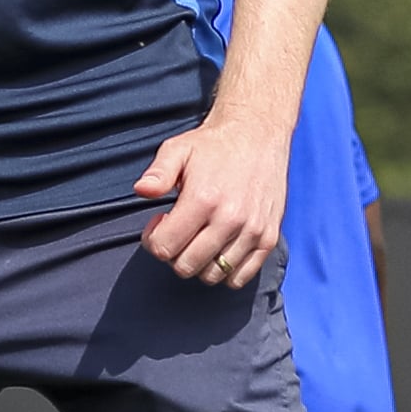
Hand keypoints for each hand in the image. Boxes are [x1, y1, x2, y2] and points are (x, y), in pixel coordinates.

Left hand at [135, 106, 290, 286]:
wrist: (258, 134)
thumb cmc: (213, 144)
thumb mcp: (178, 149)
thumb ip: (158, 172)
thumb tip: (142, 190)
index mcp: (203, 200)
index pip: (165, 248)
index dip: (153, 240)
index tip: (159, 222)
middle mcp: (230, 220)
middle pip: (186, 266)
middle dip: (173, 253)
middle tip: (177, 231)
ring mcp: (252, 231)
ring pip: (213, 275)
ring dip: (198, 263)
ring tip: (198, 238)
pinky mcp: (269, 237)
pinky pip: (241, 277)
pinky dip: (225, 272)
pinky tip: (218, 249)